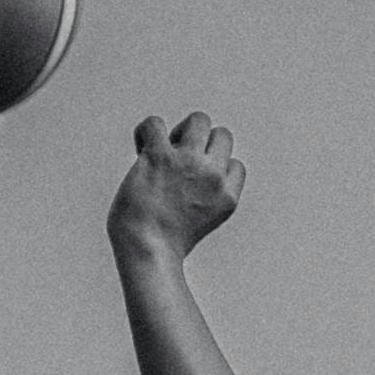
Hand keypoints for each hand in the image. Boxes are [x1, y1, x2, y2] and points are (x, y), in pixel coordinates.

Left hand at [109, 110, 244, 258]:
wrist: (147, 254)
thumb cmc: (163, 248)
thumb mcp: (202, 224)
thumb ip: (205, 199)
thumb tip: (184, 179)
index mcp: (227, 196)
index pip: (235, 165)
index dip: (214, 169)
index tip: (193, 185)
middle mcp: (213, 176)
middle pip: (222, 135)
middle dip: (201, 143)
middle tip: (178, 164)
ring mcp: (188, 162)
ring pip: (198, 120)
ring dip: (180, 131)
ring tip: (162, 152)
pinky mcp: (160, 156)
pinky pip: (155, 123)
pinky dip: (145, 132)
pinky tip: (140, 150)